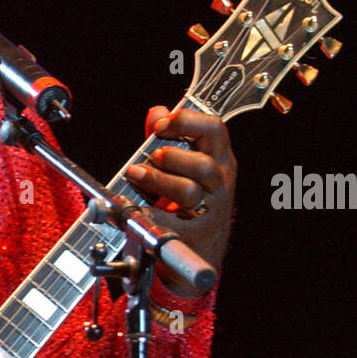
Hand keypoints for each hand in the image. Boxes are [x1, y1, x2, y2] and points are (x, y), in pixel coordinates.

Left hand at [126, 107, 236, 294]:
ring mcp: (211, 209)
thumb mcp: (186, 162)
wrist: (203, 246)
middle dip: (173, 156)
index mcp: (219, 158)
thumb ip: (169, 135)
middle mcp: (220, 182)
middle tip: (153, 155)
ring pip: (189, 192)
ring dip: (158, 181)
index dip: (187, 121)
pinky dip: (152, 212)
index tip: (161, 125)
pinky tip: (138, 206)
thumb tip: (156, 111)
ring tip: (136, 174)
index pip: (215, 129)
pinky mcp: (196, 233)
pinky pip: (173, 222)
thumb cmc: (193, 197)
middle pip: (204, 165)